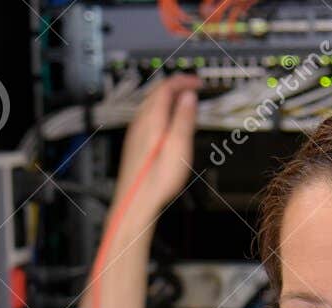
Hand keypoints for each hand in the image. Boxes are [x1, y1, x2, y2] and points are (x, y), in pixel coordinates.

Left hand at [111, 75, 198, 230]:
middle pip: (156, 92)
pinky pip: (146, 117)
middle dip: (176, 86)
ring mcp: (134, 134)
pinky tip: (166, 122)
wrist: (134, 203)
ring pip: (150, 104)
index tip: (198, 82)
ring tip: (183, 102)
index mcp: (151, 119)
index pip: (166, 87)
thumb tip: (188, 96)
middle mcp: (139, 123)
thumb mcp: (178, 147)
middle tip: (192, 88)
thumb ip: (184, 118)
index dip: (183, 81)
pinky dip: (160, 111)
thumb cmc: (156, 181)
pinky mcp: (134, 145)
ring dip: (167, 98)